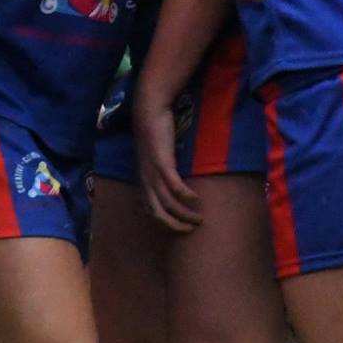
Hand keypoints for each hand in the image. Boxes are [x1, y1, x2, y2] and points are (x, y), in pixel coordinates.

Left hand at [133, 88, 202, 232]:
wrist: (148, 113)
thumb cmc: (154, 135)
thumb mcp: (155, 158)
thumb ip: (160, 171)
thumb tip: (173, 183)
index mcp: (143, 182)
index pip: (150, 212)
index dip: (164, 223)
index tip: (179, 227)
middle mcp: (145, 181)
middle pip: (158, 214)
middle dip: (175, 225)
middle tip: (192, 229)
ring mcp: (153, 173)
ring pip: (168, 203)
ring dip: (185, 214)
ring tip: (199, 218)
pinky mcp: (162, 163)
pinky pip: (174, 186)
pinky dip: (185, 195)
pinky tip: (196, 199)